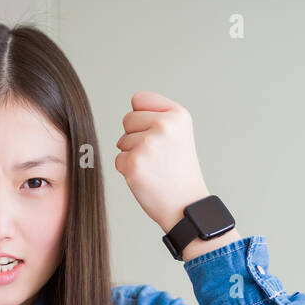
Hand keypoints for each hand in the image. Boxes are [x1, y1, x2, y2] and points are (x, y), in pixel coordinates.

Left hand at [114, 91, 211, 231]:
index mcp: (177, 115)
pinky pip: (118, 159)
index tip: (158, 135)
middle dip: (136, 137)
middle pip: (128, 119)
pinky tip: (147, 177)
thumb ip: (158, 115)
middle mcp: (164, 125)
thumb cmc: (180, 171)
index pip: (139, 99)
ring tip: (154, 168)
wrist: (186, 205)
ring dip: (133, 155)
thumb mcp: (179, 133)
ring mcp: (148, 144)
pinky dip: (128, 170)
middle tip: (157, 156)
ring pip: (122, 141)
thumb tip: (131, 109)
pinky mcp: (134, 163)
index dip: (143, 118)